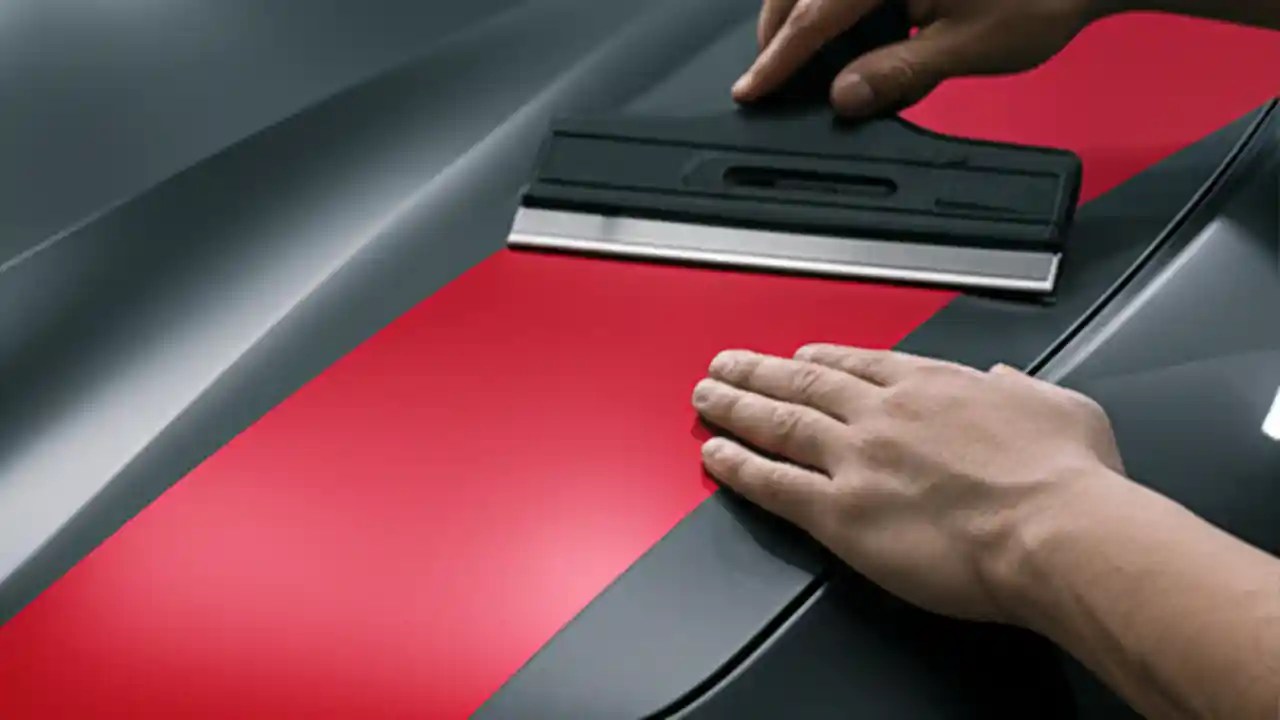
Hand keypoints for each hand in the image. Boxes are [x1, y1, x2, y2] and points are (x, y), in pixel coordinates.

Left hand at [691, 345, 1126, 624]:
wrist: (1056, 531)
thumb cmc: (1068, 480)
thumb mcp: (1059, 406)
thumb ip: (1021, 387)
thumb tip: (1004, 377)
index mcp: (934, 386)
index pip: (858, 364)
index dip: (818, 360)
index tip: (795, 358)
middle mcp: (885, 414)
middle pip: (804, 384)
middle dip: (758, 372)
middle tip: (725, 365)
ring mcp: (857, 460)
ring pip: (779, 424)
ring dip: (736, 408)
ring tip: (706, 398)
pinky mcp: (841, 513)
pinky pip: (775, 484)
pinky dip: (740, 468)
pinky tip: (716, 457)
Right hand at [734, 0, 1102, 116]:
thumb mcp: (970, 45)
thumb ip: (898, 72)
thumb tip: (844, 97)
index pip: (814, 15)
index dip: (777, 59)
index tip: (750, 90)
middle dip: (779, 31)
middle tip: (768, 78)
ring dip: (804, 14)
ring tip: (801, 59)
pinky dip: (835, 4)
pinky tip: (846, 33)